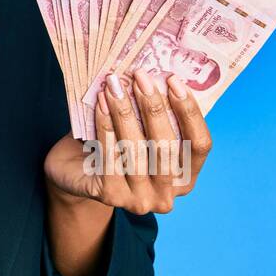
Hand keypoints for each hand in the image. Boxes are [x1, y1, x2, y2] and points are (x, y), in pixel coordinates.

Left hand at [43, 68, 212, 214]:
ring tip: (115, 85)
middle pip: (166, 147)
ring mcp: (140, 199)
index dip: (189, 112)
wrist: (75, 172)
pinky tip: (101, 103)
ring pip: (136, 151)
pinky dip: (105, 125)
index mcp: (185, 177)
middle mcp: (167, 194)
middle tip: (140, 76)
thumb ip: (153, 112)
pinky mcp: (111, 197)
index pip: (200, 145)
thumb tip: (155, 76)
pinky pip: (110, 156)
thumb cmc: (116, 144)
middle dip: (153, 107)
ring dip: (125, 113)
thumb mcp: (140, 129)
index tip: (174, 80)